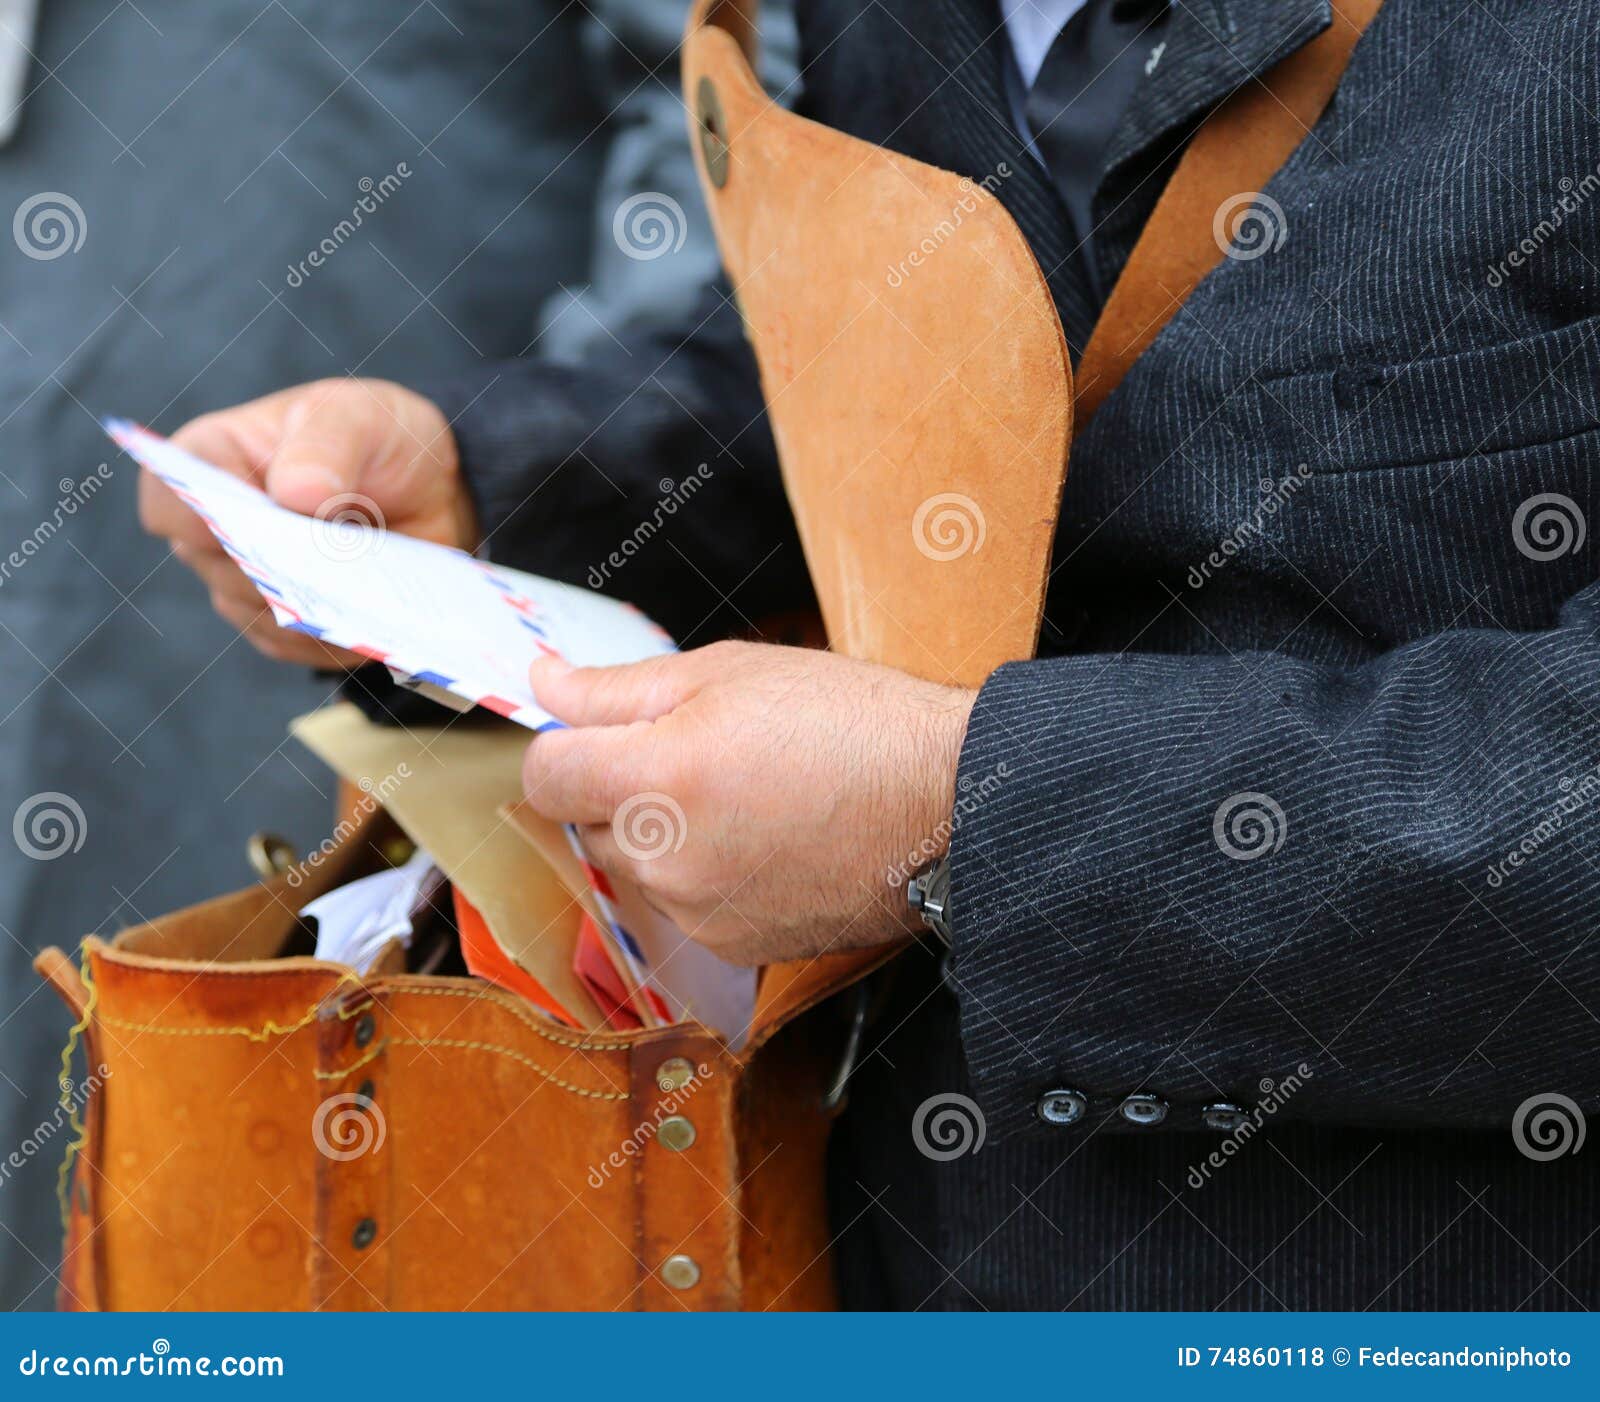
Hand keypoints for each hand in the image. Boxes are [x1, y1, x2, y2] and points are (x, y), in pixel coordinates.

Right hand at [140, 378, 474, 665]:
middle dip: (270, 564)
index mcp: (215, 459)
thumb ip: (325, 445)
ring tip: (360, 585)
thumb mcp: (360, 417)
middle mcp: (216, 526)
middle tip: (325, 560)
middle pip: (215, 564)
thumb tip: (298, 494)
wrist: (422, 489)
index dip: (193, 513)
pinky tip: (368, 614)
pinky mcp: (285, 624)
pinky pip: (297, 645)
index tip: (241, 522)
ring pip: (256, 611)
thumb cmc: (373, 437)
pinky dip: (332, 634)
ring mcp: (246, 580)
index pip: (169, 493)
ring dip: (307, 604)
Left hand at [520, 641, 976, 965]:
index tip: (598, 732)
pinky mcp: (732, 947)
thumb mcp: (729, 672)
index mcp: (656, 778)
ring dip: (664, 834)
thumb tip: (544, 683)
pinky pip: (683, 906)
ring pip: (637, 867)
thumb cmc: (852, 725)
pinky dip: (705, 876)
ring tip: (744, 796)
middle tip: (698, 751)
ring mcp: (697, 911)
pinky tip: (765, 840)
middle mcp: (665, 859)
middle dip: (621, 787)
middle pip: (587, 823)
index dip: (565, 744)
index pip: (544, 775)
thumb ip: (617, 688)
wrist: (947, 805)